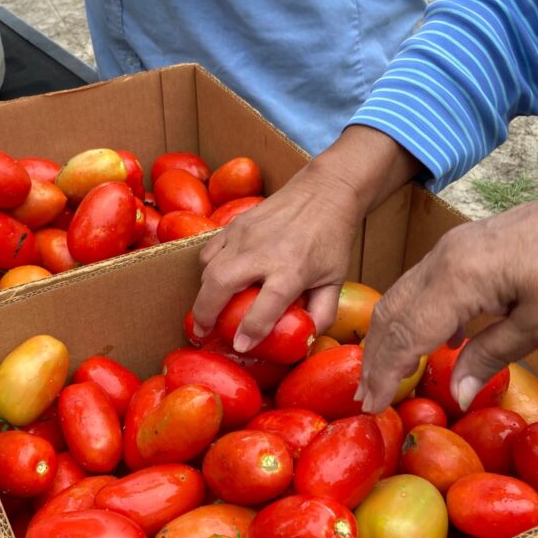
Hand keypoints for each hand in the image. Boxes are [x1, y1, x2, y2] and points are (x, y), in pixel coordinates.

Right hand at [191, 125, 421, 350]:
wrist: (325, 192)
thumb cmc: (332, 239)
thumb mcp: (336, 281)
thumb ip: (321, 313)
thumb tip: (303, 341)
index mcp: (292, 269)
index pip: (264, 307)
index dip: (249, 331)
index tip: (240, 346)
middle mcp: (263, 251)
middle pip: (221, 284)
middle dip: (205, 313)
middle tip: (202, 333)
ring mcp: (245, 235)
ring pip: (209, 268)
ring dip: (203, 294)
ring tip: (205, 313)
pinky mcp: (235, 224)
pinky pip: (210, 251)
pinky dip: (206, 270)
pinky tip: (213, 283)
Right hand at [357, 179, 537, 413]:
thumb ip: (491, 357)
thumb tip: (456, 394)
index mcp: (458, 278)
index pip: (406, 334)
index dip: (386, 373)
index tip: (372, 405)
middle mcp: (442, 259)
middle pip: (391, 313)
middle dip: (375, 358)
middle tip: (365, 396)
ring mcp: (448, 248)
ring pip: (400, 295)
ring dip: (388, 337)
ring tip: (383, 374)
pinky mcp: (461, 245)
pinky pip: (421, 284)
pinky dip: (410, 316)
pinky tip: (431, 343)